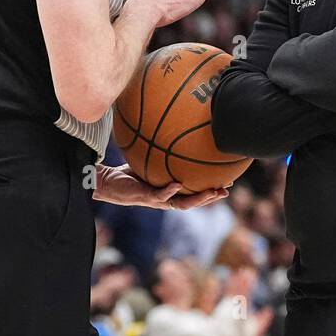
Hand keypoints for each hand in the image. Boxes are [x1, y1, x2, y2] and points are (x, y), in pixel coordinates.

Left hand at [92, 163, 228, 209]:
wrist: (108, 182)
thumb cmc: (128, 172)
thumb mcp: (150, 160)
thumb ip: (162, 152)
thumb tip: (174, 131)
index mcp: (170, 192)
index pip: (194, 193)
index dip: (210, 191)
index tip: (227, 183)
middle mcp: (166, 199)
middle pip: (193, 201)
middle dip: (210, 198)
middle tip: (225, 191)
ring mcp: (156, 200)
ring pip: (182, 203)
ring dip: (198, 199)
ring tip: (211, 192)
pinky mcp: (145, 197)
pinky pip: (160, 195)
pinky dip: (170, 191)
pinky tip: (178, 184)